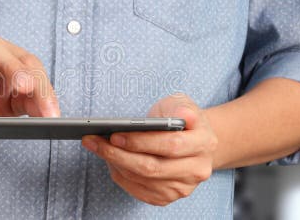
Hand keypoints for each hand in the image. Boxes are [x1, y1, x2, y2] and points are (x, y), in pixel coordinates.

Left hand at [82, 94, 217, 205]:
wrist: (189, 140)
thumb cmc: (180, 119)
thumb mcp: (182, 103)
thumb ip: (182, 107)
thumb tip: (183, 116)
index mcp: (204, 143)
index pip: (171, 146)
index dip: (141, 142)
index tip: (114, 134)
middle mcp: (198, 169)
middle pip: (153, 168)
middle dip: (119, 154)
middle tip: (94, 141)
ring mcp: (183, 187)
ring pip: (142, 180)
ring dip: (115, 163)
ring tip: (96, 147)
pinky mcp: (168, 197)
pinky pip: (139, 190)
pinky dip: (120, 175)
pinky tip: (109, 160)